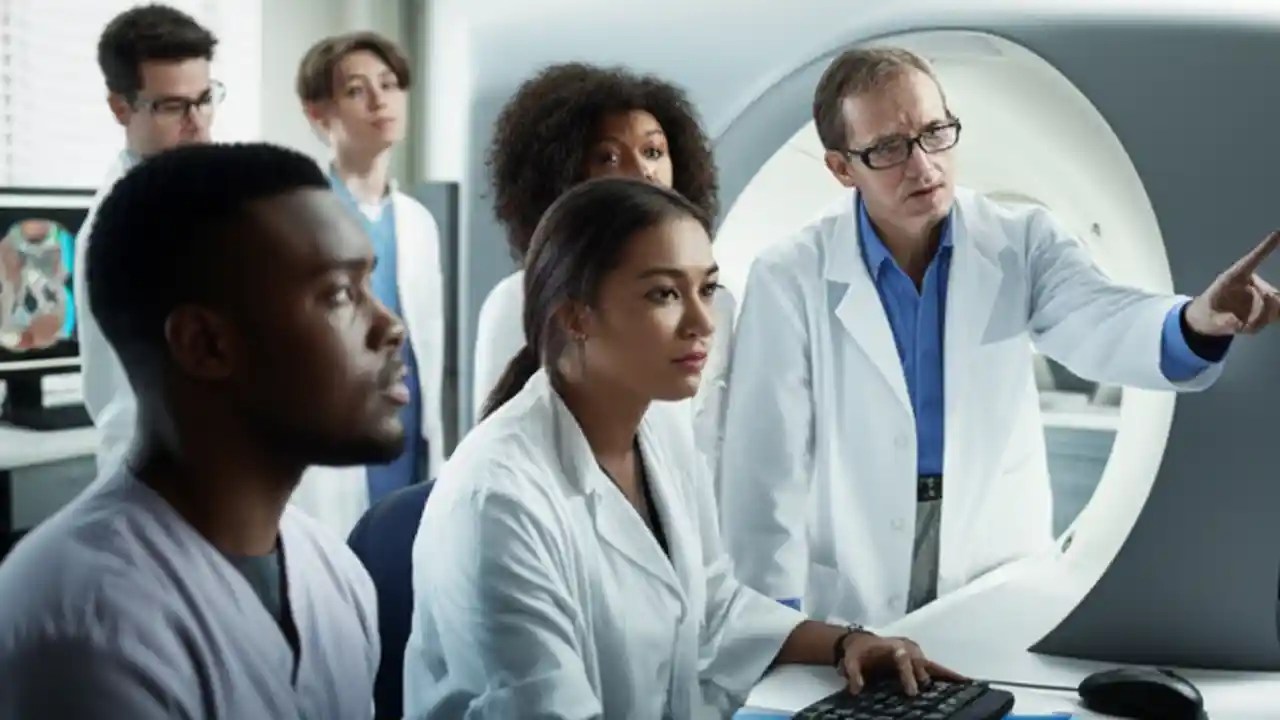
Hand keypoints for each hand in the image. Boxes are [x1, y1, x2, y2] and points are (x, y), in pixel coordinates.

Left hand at [838, 633, 965, 696]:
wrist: (861, 643)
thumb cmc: (858, 652)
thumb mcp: (850, 661)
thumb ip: (853, 674)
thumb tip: (857, 689)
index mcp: (892, 646)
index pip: (903, 659)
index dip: (908, 674)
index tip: (911, 691)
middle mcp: (908, 648)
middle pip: (920, 664)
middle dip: (925, 679)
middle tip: (932, 697)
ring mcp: (915, 654)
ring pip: (932, 666)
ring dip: (946, 676)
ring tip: (964, 685)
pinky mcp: (919, 660)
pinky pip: (935, 668)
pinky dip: (947, 675)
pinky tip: (963, 682)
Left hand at [1185, 231, 1279, 335]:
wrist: (1208, 318)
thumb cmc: (1206, 312)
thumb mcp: (1208, 320)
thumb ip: (1223, 322)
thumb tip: (1239, 324)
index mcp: (1233, 278)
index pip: (1251, 260)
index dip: (1265, 248)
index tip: (1278, 233)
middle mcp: (1250, 282)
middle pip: (1268, 295)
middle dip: (1260, 311)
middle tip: (1241, 322)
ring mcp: (1260, 293)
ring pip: (1275, 305)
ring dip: (1262, 318)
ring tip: (1241, 323)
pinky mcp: (1267, 305)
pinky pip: (1277, 313)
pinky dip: (1266, 320)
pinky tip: (1248, 324)